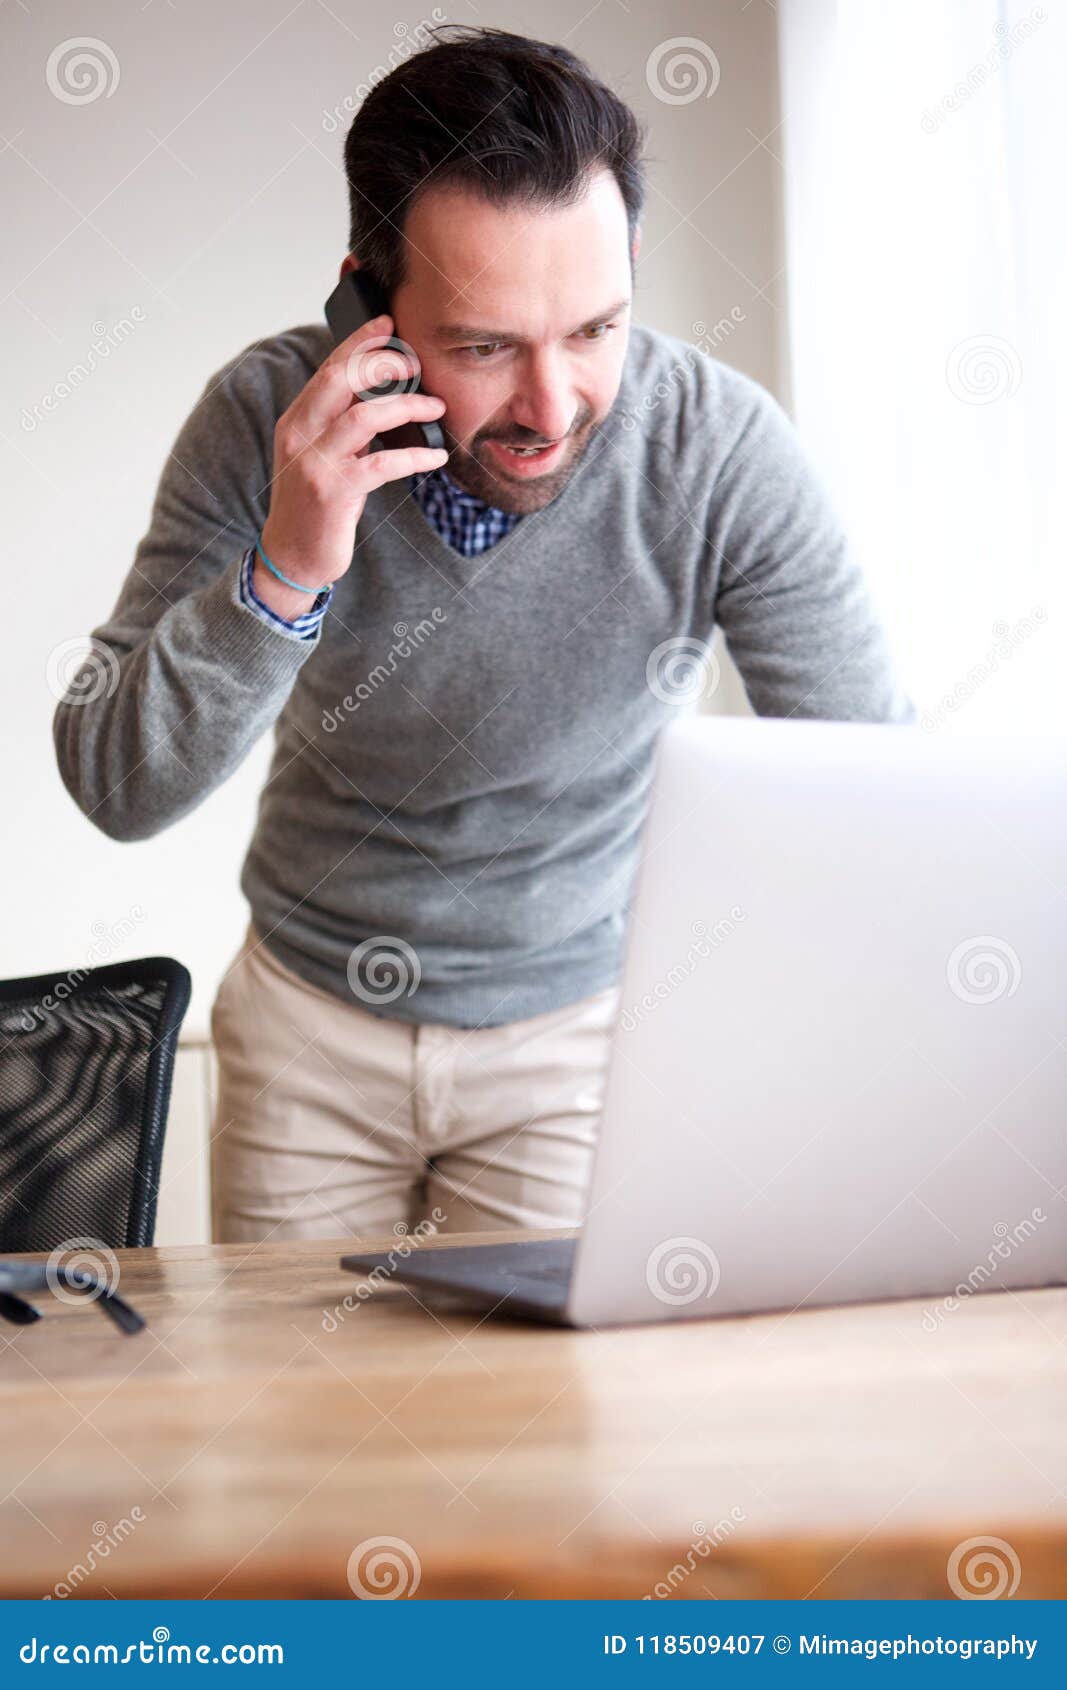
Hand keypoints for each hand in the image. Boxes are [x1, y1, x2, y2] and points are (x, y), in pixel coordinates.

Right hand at [255, 313, 447, 618]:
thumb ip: (343, 426)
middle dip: (381, 362)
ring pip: (363, 417)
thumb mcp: (323, 456)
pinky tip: (436, 456)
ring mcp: (314, 463)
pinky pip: (382, 463)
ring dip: (407, 407)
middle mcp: (299, 435)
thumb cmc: (316, 506)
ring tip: (437, 408)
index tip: (388, 323)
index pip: (328, 369)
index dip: (358, 342)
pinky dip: (415, 456)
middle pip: (340, 380)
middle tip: (416, 364)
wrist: (292, 557)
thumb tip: (383, 396)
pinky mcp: (333, 493)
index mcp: (296, 420)